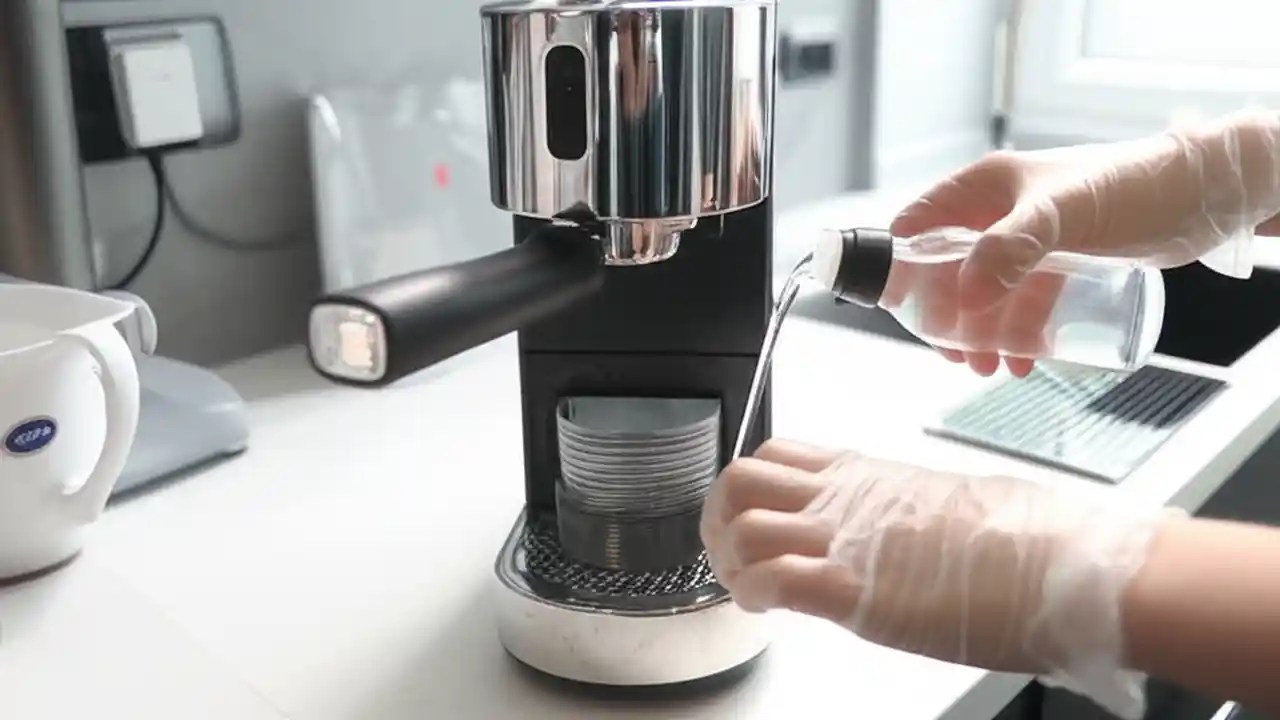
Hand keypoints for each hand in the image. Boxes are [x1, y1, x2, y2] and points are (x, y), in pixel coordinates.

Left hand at [702, 439, 1172, 718]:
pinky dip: (753, 595)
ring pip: (741, 524)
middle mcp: (846, 498)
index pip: (778, 456)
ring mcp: (846, 539)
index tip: (750, 522)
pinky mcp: (854, 588)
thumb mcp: (952, 503)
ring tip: (747, 589)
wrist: (1068, 565)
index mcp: (868, 474)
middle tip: (731, 557)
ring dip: (729, 560)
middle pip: (741, 480)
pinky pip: (772, 579)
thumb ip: (905, 511)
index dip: (749, 488)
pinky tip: (767, 610)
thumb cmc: (1030, 538)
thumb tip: (901, 527)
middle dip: (719, 519)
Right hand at [891, 110, 1279, 375]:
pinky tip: (1025, 359)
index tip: (903, 311)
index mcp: (984, 187)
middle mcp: (999, 211)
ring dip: (981, 333)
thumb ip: (1011, 249)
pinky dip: (1017, 332)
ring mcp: (1029, 239)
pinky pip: (1023, 303)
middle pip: (948, 269)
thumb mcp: (1064, 214)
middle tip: (955, 353)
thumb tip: (964, 298)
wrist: (1204, 195)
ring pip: (986, 293)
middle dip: (946, 315)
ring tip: (988, 366)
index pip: (919, 224)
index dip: (902, 267)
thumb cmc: (1133, 186)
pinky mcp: (1059, 262)